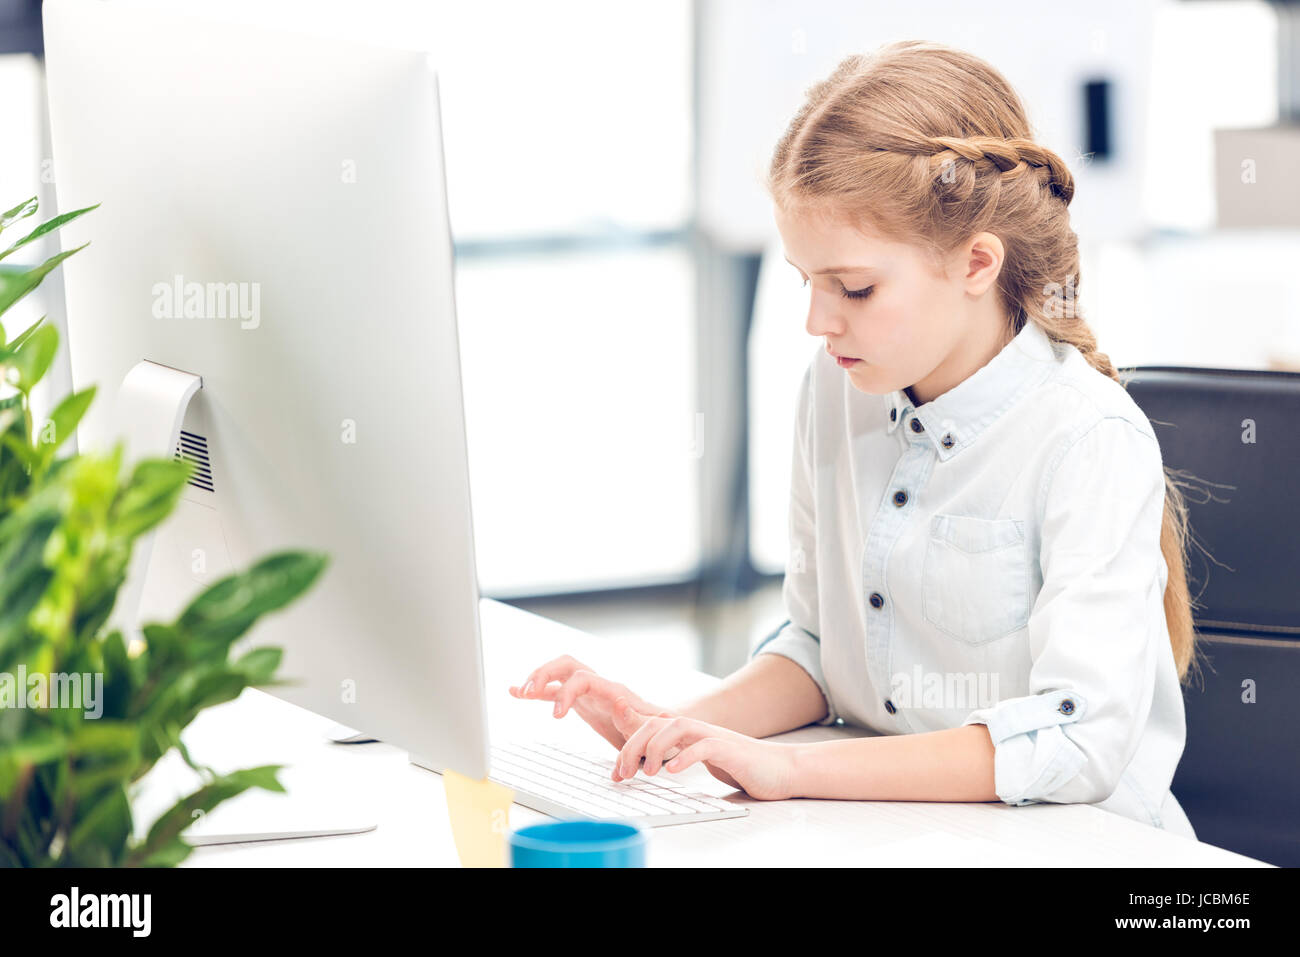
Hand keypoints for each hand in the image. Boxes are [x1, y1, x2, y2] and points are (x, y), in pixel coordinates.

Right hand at [508, 655, 673, 750]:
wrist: (662, 729)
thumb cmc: (658, 731)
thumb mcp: (650, 729)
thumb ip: (635, 719)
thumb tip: (618, 702)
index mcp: (613, 691)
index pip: (583, 679)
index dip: (565, 693)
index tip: (556, 716)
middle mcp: (598, 685)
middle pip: (567, 665)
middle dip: (544, 674)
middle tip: (528, 693)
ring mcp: (588, 691)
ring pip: (558, 673)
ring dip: (537, 679)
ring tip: (518, 693)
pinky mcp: (580, 701)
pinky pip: (554, 690)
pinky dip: (535, 690)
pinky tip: (515, 693)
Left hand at [609, 698, 797, 800]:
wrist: (782, 769)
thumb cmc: (743, 767)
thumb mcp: (704, 760)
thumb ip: (681, 757)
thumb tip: (649, 767)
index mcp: (689, 733)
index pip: (650, 728)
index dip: (628, 747)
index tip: (616, 774)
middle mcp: (699, 730)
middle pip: (656, 723)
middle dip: (633, 747)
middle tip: (622, 774)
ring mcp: (715, 736)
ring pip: (677, 727)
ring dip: (656, 748)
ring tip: (647, 772)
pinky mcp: (731, 750)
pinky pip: (705, 747)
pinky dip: (686, 757)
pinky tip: (673, 772)